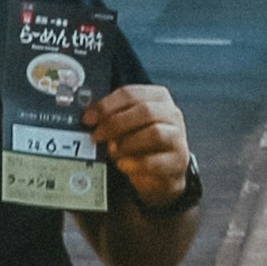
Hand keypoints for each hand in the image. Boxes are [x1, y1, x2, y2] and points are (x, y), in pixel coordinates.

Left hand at [97, 82, 192, 208]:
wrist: (163, 171)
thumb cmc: (142, 144)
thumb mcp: (128, 125)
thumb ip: (113, 117)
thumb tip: (90, 118)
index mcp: (157, 98)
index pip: (131, 93)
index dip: (106, 105)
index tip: (88, 118)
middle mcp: (171, 113)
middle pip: (144, 110)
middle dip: (115, 123)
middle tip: (97, 135)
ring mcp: (178, 137)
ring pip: (154, 133)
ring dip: (127, 143)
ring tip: (114, 152)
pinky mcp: (178, 161)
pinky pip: (155, 161)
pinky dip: (135, 164)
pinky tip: (124, 165)